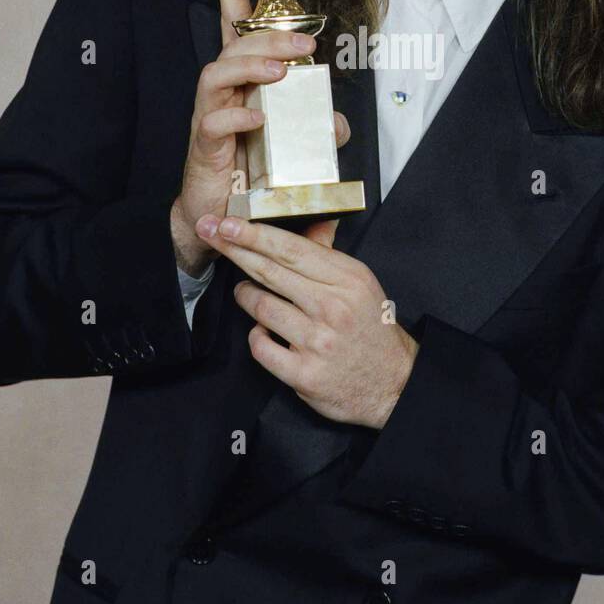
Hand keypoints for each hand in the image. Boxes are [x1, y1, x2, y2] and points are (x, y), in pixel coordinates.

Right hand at [170, 0, 350, 276]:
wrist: (217, 215)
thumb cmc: (249, 169)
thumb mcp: (294, 143)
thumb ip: (317, 129)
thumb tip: (339, 124)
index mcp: (241, 80)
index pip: (233, 27)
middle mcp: (222, 91)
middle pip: (234, 45)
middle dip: (267, 36)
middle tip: (304, 44)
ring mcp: (209, 116)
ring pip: (217, 75)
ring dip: (250, 66)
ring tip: (281, 71)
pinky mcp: (204, 147)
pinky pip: (213, 123)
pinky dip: (235, 117)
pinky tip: (256, 118)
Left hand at [195, 213, 418, 429]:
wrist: (394, 382)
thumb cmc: (371, 328)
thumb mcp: (360, 284)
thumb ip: (329, 256)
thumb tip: (314, 221)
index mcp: (347, 279)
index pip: (291, 249)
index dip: (254, 234)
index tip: (227, 223)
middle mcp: (332, 308)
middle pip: (270, 272)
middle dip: (234, 250)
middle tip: (210, 234)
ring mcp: (317, 342)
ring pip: (261, 307)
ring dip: (245, 296)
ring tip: (245, 291)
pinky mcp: (304, 374)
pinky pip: (261, 347)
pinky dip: (256, 336)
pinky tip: (263, 331)